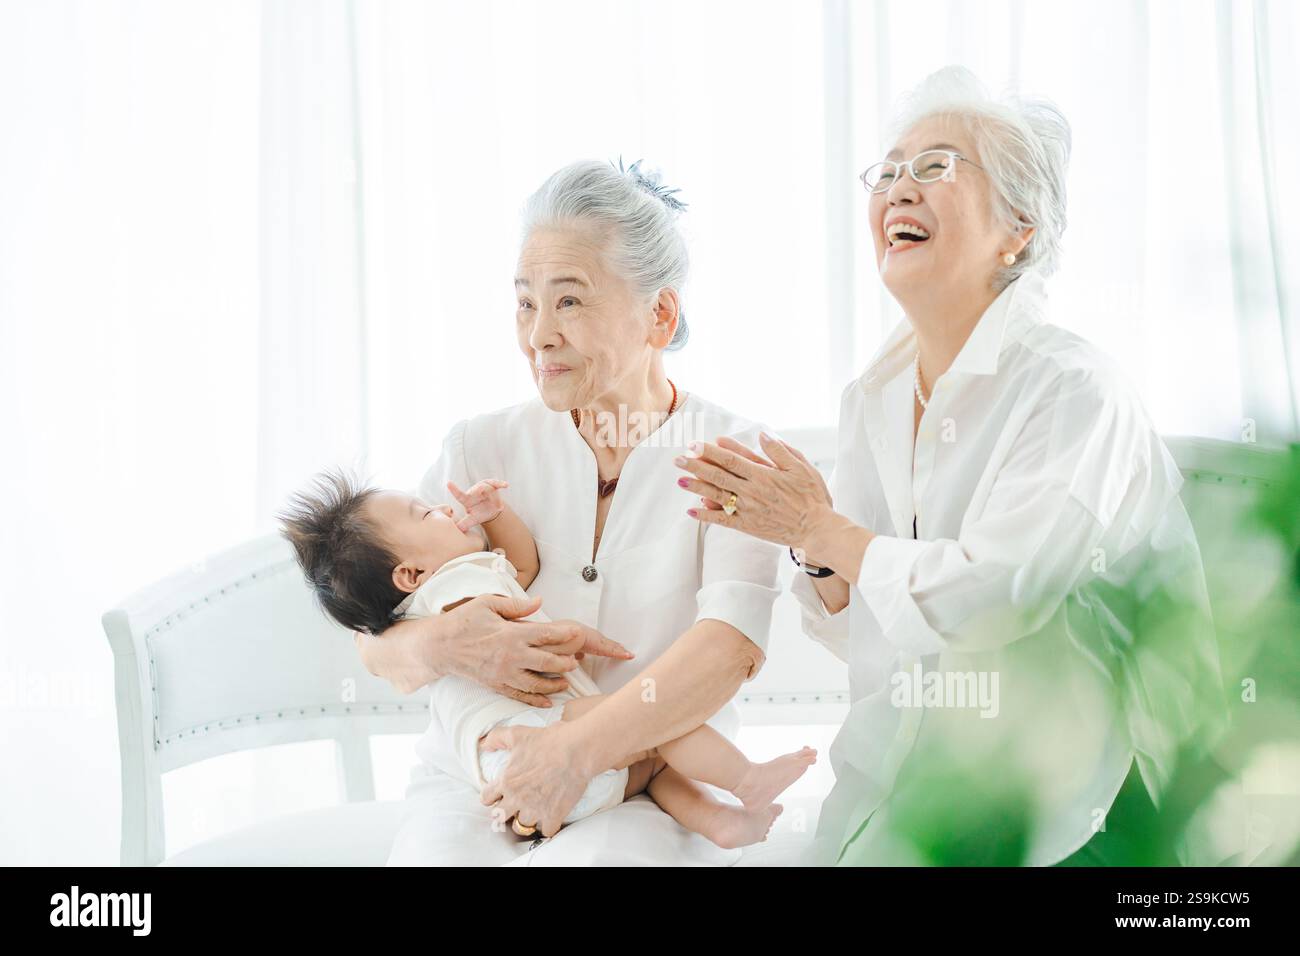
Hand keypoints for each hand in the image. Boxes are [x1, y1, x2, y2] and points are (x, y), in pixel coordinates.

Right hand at [442, 594, 633, 705]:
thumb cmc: (463, 621)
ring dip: (554, 684)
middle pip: (548, 662)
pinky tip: (547, 701)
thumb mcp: (488, 604)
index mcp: (512, 633)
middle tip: (576, 661)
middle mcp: (511, 656)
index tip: (578, 633)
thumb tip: (540, 602)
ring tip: (566, 682)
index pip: (546, 634)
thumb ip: (516, 605)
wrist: (440, 646)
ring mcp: (504, 673)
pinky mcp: (496, 684)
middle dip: (566, 663)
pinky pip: (520, 696)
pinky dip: (535, 700)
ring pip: (537, 684)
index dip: (566, 634)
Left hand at [447, 478, 508, 532]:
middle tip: (482, 490)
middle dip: (479, 489)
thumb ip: (465, 524)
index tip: (448, 483)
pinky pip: (496, 484)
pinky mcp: (492, 485)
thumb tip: (457, 530)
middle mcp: (474, 491)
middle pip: (476, 490)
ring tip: (497, 505)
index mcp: (467, 499)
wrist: (491, 509)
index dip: (454, 490)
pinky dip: (501, 483)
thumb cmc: (479, 514)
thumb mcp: (472, 520)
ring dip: (492, 495)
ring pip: (487, 488)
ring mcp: (483, 487)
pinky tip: (506, 485)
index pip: (459, 495)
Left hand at [479, 721, 590, 837]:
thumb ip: (496, 738)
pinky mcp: (553, 816)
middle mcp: (517, 799)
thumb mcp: (517, 734)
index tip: (500, 793)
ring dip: (527, 819)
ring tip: (534, 810)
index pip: (486, 799)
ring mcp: (535, 810)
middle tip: (515, 804)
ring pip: (521, 826)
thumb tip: (483, 745)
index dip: (492, 796)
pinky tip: (551, 816)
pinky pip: (545, 832)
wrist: (577, 750)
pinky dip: (548, 826)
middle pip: (499, 817)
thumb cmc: (549, 740)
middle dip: (505, 811)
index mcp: (506, 781)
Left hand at [674, 433, 835, 558]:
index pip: (731, 460)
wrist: (816, 528)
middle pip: (718, 476)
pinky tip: (692, 511)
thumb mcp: (801, 467)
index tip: (695, 445)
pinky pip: (723, 520)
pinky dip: (706, 516)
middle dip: (696, 467)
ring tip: (680, 481)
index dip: (711, 452)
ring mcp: (748, 510)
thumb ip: (780, 451)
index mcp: (763, 475)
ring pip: (717, 497)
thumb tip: (762, 435)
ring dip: (697, 488)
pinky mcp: (748, 525)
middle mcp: (752, 492)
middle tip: (678, 459)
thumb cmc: (811, 496)